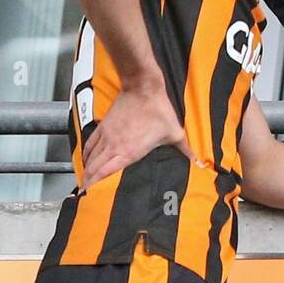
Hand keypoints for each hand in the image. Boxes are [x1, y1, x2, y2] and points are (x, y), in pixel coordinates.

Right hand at [80, 78, 199, 188]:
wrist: (143, 88)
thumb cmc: (158, 110)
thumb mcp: (175, 133)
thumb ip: (186, 151)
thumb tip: (199, 163)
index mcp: (129, 152)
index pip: (105, 173)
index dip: (96, 185)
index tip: (89, 195)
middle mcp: (114, 146)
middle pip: (95, 168)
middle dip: (88, 181)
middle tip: (84, 192)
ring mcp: (107, 136)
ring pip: (91, 157)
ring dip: (86, 170)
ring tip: (84, 181)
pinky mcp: (104, 126)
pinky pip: (90, 143)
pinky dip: (86, 154)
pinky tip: (86, 160)